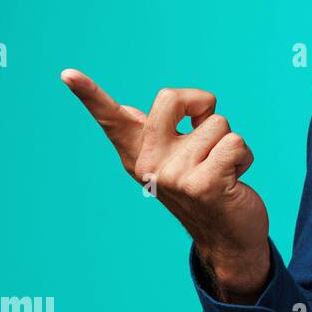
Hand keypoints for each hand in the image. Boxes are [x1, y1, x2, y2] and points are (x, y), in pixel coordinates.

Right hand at [60, 69, 270, 292]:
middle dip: (201, 104)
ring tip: (221, 170)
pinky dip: (244, 158)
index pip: (110, 118)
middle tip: (205, 132)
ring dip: (230, 143)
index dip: (89, 94)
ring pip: (218, 123)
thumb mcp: (175, 160)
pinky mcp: (204, 184)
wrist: (227, 238)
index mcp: (139, 152)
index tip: (67, 73)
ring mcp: (174, 175)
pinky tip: (234, 181)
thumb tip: (131, 110)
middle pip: (173, 97)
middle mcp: (149, 163)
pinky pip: (235, 143)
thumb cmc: (204, 187)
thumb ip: (155, 135)